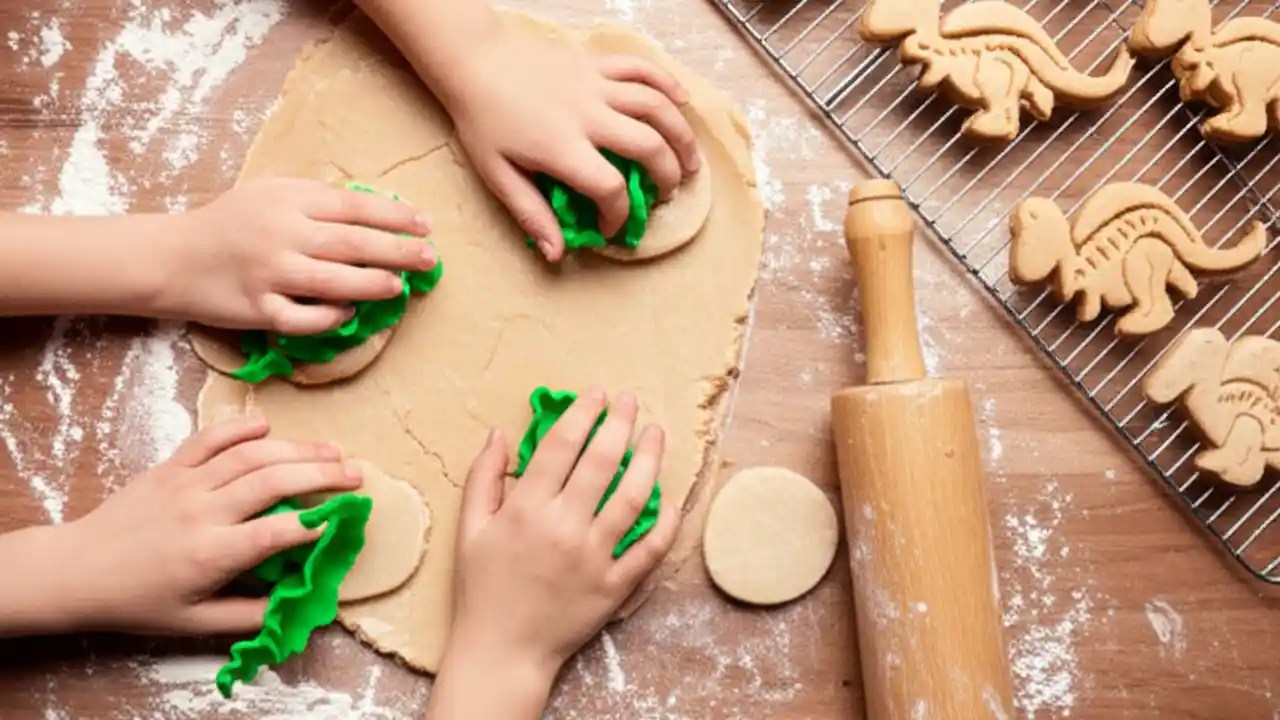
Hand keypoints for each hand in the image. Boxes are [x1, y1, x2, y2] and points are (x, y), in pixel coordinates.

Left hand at [55, 416, 360, 634]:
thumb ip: (248, 614)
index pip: (277, 531)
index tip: (345, 518)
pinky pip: (209, 438)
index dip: (316, 523)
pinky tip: (268, 425)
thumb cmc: (137, 600)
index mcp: (212, 554)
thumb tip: (294, 604)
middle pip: (273, 482)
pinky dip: (240, 427)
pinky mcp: (169, 467)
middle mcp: (203, 512)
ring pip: (250, 455)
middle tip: (355, 474)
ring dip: (295, 449)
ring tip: (330, 451)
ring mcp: (185, 484)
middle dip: (321, 475)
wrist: (77, 571)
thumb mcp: (193, 621)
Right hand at [162, 178, 438, 333]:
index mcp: (287, 201)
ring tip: (400, 286)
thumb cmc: (228, 222)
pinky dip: (331, 317)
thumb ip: (314, 197)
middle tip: (429, 258)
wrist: (171, 257)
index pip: (352, 206)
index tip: (424, 224)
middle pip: (350, 243)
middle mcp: (280, 235)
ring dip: (372, 284)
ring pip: (333, 282)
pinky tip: (350, 314)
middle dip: (397, 251)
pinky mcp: (257, 309)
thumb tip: (370, 207)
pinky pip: (304, 319)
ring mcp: (269, 274)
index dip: (393, 215)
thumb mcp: (268, 192)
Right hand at [427, 390, 678, 718]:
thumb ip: (483, 478)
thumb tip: (498, 433)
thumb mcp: (470, 530)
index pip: (562, 446)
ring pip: (634, 497)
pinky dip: (666, 520)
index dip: (582, 413)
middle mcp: (564, 527)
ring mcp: (594, 557)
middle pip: (602, 462)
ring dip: (649, 459)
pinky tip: (671, 495)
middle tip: (630, 402)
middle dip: (620, 423)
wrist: (502, 652)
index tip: (597, 395)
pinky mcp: (615, 585)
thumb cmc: (482, 589)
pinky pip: (650, 548)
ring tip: (655, 434)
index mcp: (526, 509)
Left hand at [444, 30, 700, 260]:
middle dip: (667, 176)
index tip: (612, 227)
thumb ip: (531, 214)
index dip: (619, 215)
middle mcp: (586, 114)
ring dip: (681, 135)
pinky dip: (668, 83)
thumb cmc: (482, 121)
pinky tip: (684, 102)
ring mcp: (595, 85)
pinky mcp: (596, 64)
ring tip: (691, 161)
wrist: (473, 62)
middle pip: (648, 146)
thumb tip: (557, 254)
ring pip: (655, 105)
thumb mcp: (497, 174)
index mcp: (561, 146)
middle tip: (667, 195)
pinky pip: (641, 68)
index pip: (609, 187)